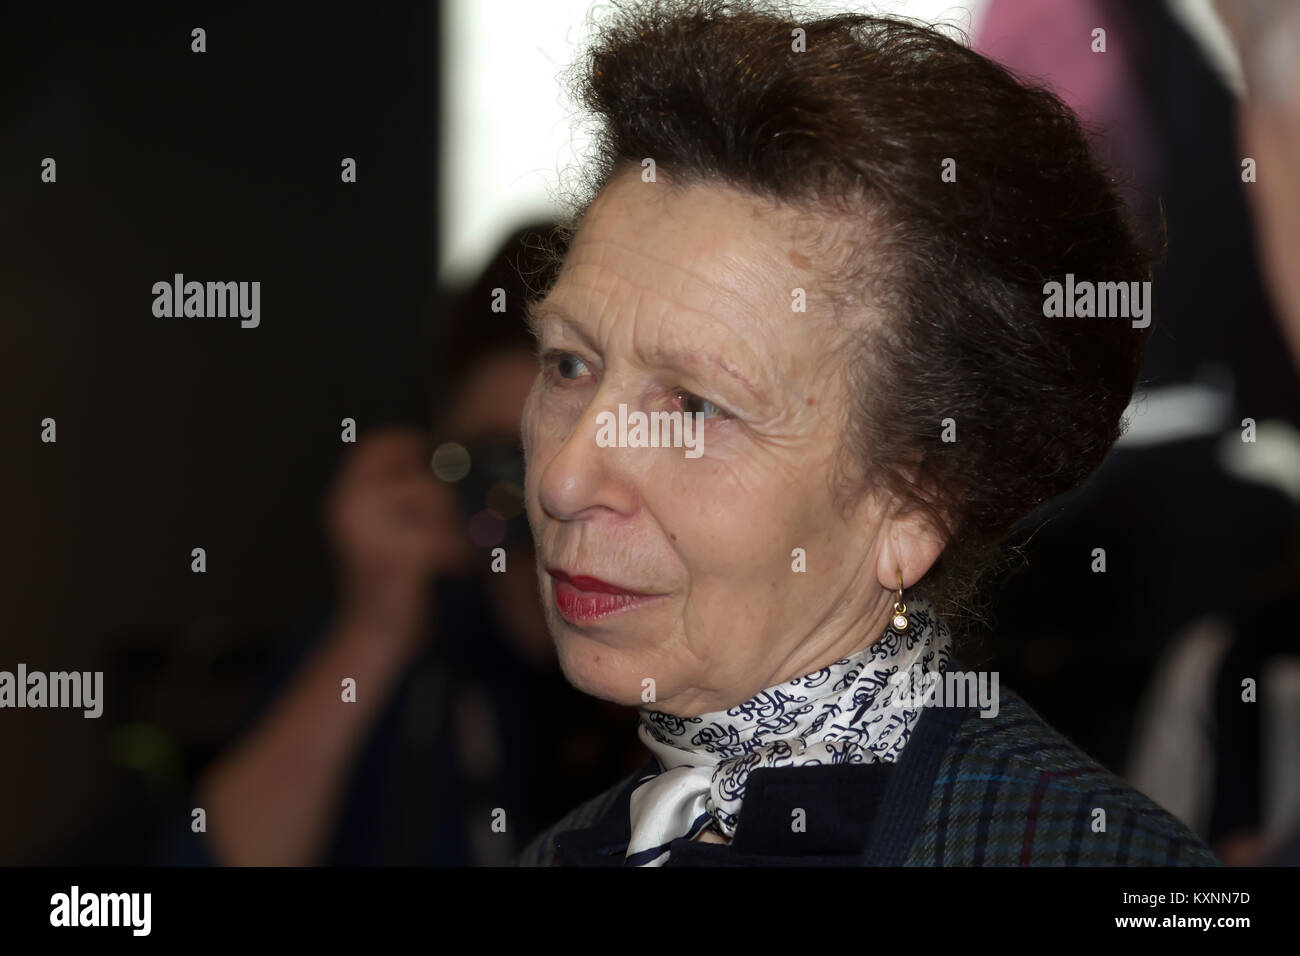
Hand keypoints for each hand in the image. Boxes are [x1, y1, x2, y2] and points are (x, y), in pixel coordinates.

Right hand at [325, 426, 470, 633]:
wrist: (372, 634)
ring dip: (455, 526)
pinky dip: (459, 551)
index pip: (379, 445)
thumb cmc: (383, 577)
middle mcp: (349, 507)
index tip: (435, 464)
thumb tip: (441, 454)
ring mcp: (371, 531)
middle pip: (420, 476)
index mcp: (343, 496)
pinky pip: (447, 535)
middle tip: (456, 525)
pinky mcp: (398, 557)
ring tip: (454, 548)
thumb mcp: (376, 525)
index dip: (411, 446)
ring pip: (437, 501)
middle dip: (446, 502)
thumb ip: (393, 489)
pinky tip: (457, 565)